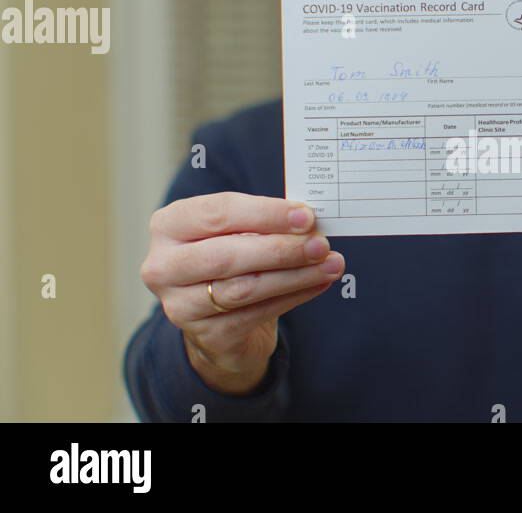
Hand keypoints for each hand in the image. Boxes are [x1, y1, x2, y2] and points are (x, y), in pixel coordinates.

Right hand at [140, 192, 344, 393]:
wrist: (222, 320)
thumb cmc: (233, 261)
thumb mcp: (240, 233)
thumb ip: (265, 223)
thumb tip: (308, 220)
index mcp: (170, 226)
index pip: (218, 213)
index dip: (266, 214)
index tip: (306, 216)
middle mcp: (164, 266)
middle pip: (226, 256)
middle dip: (280, 249)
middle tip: (321, 244)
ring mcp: (180, 305)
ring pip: (244, 288)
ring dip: (294, 275)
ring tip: (330, 264)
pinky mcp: (206, 336)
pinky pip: (257, 314)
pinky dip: (294, 296)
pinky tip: (319, 283)